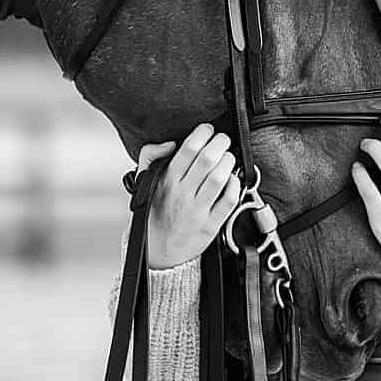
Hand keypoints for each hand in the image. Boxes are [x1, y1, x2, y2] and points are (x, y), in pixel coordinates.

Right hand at [142, 123, 242, 269]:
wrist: (159, 249)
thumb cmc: (156, 212)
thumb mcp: (145, 182)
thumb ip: (150, 156)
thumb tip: (170, 143)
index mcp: (167, 180)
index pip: (188, 149)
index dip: (203, 133)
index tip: (208, 130)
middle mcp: (183, 194)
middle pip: (208, 159)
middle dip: (221, 143)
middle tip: (224, 140)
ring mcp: (198, 210)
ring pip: (219, 178)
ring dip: (229, 162)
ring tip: (229, 157)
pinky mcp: (211, 225)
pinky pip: (229, 201)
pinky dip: (235, 185)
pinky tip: (234, 179)